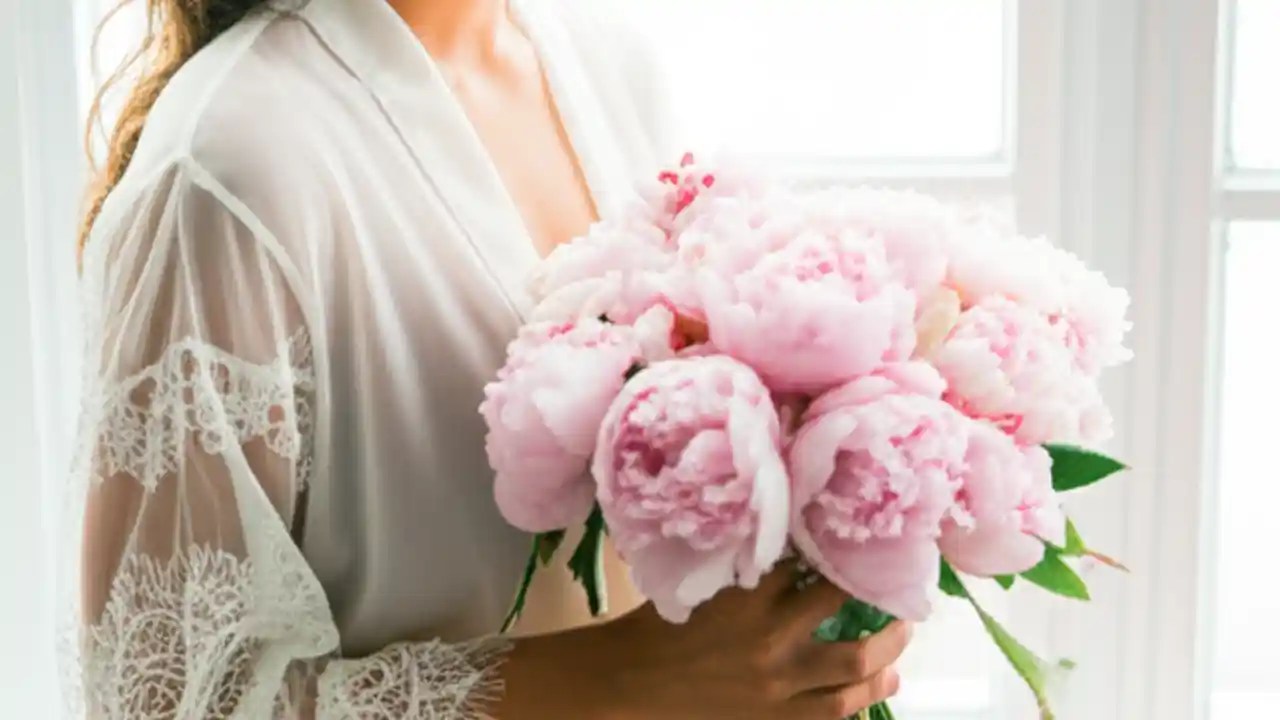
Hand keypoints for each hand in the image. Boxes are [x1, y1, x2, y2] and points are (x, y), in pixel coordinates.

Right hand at [499, 562, 910, 719]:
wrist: (630, 683)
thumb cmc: (659, 625)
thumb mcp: (700, 580)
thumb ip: (746, 561)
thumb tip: (792, 536)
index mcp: (747, 596)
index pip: (808, 560)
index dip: (839, 547)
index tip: (862, 536)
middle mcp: (768, 640)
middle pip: (842, 610)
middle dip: (874, 596)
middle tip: (896, 588)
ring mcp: (775, 686)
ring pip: (851, 671)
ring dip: (885, 656)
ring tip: (900, 646)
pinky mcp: (773, 719)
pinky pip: (830, 713)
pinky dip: (858, 700)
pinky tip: (875, 687)